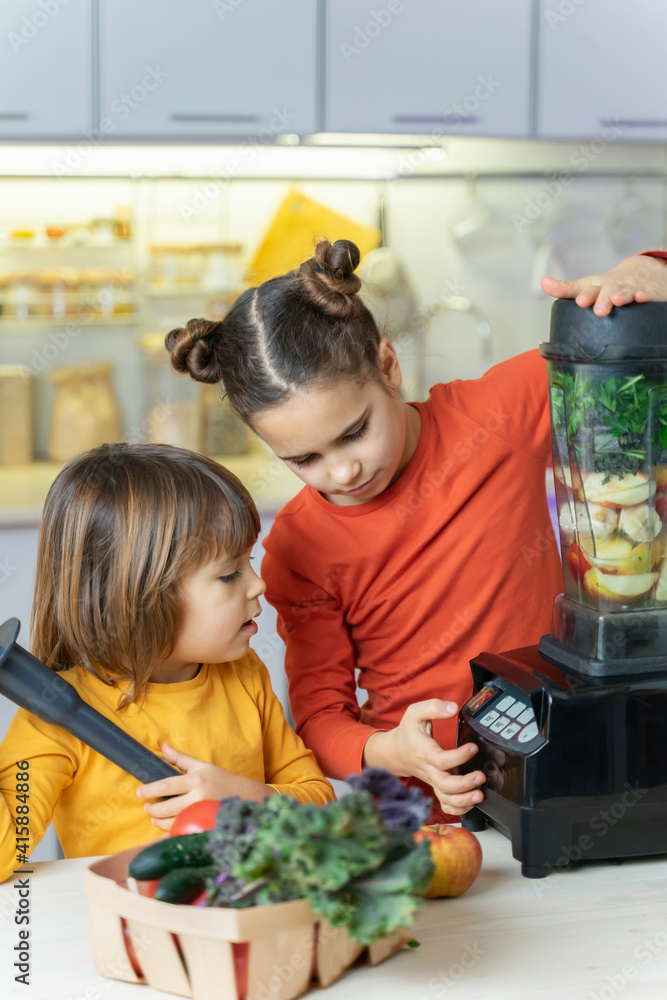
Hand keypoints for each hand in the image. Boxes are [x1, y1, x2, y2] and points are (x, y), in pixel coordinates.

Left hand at [136, 742, 273, 831]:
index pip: (167, 785)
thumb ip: (180, 758)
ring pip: (172, 823)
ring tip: (154, 816)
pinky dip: (171, 830)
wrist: (244, 797)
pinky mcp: (203, 828)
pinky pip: (182, 832)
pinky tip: (167, 826)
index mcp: (196, 781)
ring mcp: (201, 816)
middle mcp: (198, 799)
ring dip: (158, 820)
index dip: (150, 789)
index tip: (139, 792)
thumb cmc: (220, 779)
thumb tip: (163, 746)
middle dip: (152, 808)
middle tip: (146, 806)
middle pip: (167, 807)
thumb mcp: (201, 766)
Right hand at [362, 699, 485, 815]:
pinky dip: (458, 809)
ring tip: (480, 795)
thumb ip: (433, 707)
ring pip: (446, 798)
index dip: (458, 757)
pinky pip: (446, 805)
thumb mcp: (415, 713)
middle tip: (480, 777)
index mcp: (424, 751)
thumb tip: (453, 708)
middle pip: (444, 784)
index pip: (440, 759)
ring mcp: (432, 781)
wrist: (396, 752)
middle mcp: (428, 770)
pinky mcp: (437, 787)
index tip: (473, 748)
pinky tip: (471, 804)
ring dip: (464, 800)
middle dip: (464, 784)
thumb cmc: (408, 732)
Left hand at [541, 253, 666, 316]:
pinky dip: (644, 296)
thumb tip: (543, 282)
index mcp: (597, 287)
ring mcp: (630, 289)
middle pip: (607, 292)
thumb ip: (565, 288)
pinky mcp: (646, 293)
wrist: (639, 272)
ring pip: (626, 293)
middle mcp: (613, 287)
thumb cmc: (607, 285)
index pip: (588, 291)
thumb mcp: (586, 285)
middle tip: (599, 310)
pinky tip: (642, 298)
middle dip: (603, 300)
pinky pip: (646, 294)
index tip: (581, 301)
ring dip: (622, 296)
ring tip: (617, 301)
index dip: (585, 295)